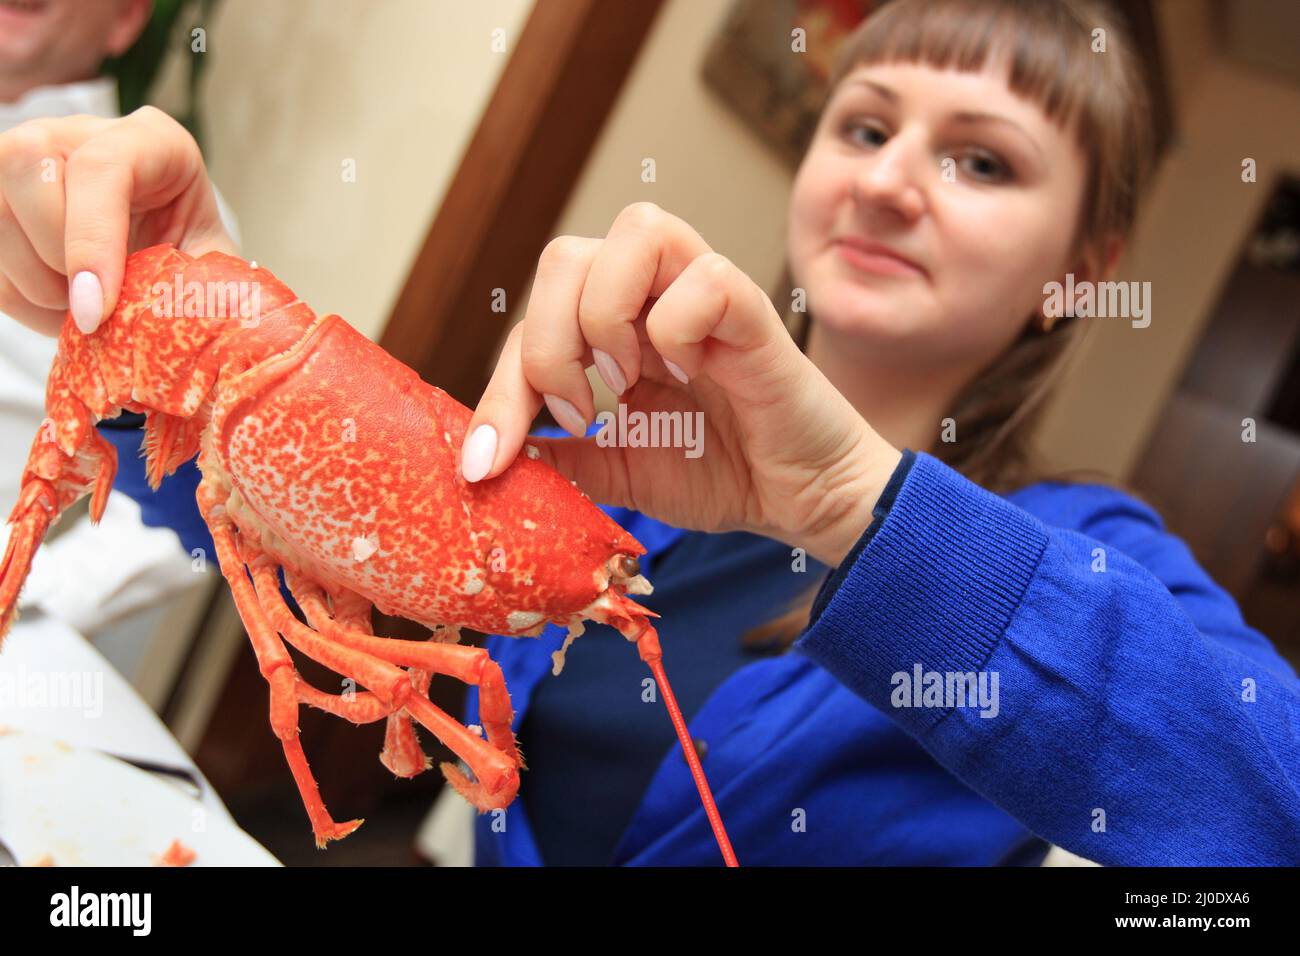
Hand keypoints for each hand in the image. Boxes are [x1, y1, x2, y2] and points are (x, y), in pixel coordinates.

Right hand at [0, 106, 235, 335]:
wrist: (166, 261)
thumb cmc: (194, 260)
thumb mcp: (213, 267)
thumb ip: (204, 284)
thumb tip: (188, 319)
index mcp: (151, 141)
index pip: (102, 166)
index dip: (92, 240)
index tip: (97, 309)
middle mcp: (79, 134)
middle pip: (28, 166)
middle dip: (56, 255)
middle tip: (97, 307)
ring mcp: (31, 162)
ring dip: (36, 282)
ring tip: (87, 311)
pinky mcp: (3, 201)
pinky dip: (20, 296)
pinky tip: (61, 310)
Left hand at [462, 202, 902, 567]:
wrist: (801, 501)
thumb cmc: (720, 472)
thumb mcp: (617, 469)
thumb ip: (561, 454)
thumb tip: (489, 453)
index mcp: (615, 325)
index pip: (530, 320)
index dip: (500, 388)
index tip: (486, 462)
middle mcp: (653, 295)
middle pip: (564, 254)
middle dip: (546, 343)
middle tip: (579, 413)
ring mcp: (704, 293)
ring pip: (634, 230)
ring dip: (606, 315)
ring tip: (627, 383)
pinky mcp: (753, 309)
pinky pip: (703, 276)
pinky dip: (676, 329)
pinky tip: (692, 376)